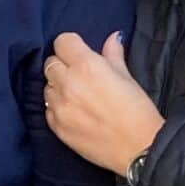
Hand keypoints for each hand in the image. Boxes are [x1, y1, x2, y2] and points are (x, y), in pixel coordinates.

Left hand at [42, 31, 162, 175]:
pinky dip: (57, 107)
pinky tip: (74, 112)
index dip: (71, 45)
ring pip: (47, 86)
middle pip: (50, 63)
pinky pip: (47, 109)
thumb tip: (113, 37)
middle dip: (62, 64)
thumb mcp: (127, 77)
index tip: (79, 52)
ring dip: (58, 87)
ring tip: (77, 95)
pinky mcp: (56, 127)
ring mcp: (59, 106)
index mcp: (86, 66)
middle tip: (79, 75)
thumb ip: (113, 55)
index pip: (62, 41)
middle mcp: (68, 83)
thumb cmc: (137, 111)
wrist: (138, 148)